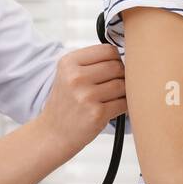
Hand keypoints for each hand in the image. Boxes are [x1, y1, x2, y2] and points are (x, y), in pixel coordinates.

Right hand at [37, 44, 125, 159]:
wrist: (53, 133)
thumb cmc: (67, 102)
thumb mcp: (68, 74)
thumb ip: (92, 62)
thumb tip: (129, 56)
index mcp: (69, 62)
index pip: (108, 50)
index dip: (115, 59)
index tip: (110, 70)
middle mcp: (76, 77)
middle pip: (117, 66)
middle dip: (120, 76)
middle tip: (111, 86)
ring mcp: (86, 96)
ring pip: (122, 85)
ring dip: (122, 93)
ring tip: (110, 98)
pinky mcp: (97, 114)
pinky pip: (124, 103)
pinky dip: (123, 106)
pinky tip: (111, 109)